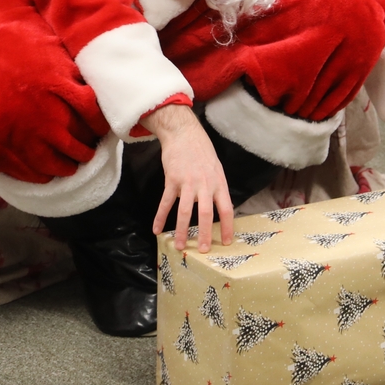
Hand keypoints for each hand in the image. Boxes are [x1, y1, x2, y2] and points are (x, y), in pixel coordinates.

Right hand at [145, 105, 233, 252]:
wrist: (184, 134)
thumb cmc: (202, 152)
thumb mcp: (216, 169)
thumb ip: (216, 189)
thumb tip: (216, 209)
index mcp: (219, 183)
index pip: (227, 208)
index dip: (228, 226)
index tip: (227, 242)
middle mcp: (205, 184)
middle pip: (206, 213)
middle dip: (206, 233)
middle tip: (204, 250)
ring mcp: (188, 182)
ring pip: (185, 211)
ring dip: (182, 230)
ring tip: (180, 246)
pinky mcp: (172, 180)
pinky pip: (165, 202)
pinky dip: (160, 217)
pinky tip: (156, 229)